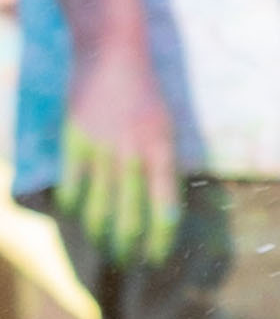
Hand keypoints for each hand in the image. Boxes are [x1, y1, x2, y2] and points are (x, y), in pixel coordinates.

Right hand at [50, 31, 173, 269]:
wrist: (112, 54)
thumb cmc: (146, 94)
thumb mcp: (168, 128)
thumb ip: (164, 164)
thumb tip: (162, 205)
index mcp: (164, 152)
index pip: (166, 210)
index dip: (161, 241)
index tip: (157, 258)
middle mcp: (133, 154)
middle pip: (130, 216)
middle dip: (130, 246)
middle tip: (128, 264)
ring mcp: (101, 148)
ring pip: (99, 206)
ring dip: (101, 233)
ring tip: (103, 248)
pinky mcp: (74, 140)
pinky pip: (73, 185)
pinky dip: (74, 205)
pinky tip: (75, 216)